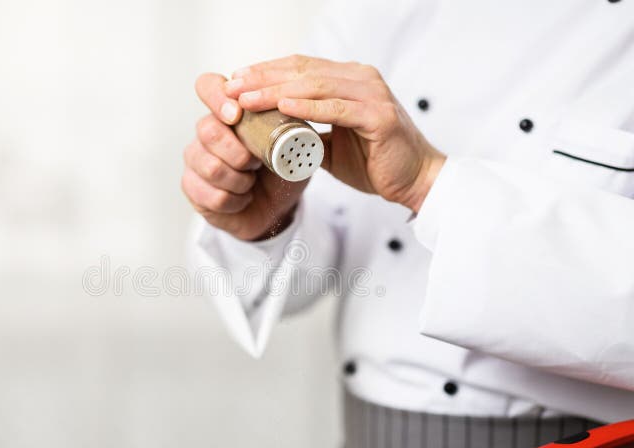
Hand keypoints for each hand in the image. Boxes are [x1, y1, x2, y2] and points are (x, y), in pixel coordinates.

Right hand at [181, 73, 308, 240]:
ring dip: (240, 180)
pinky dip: (236, 200)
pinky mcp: (192, 188)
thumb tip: (298, 105)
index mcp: (228, 111)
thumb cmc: (281, 167)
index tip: (237, 114)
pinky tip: (244, 198)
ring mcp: (195, 159)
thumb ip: (291, 120)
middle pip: (208, 131)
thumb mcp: (294, 140)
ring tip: (252, 182)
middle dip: (239, 152)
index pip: (207, 86)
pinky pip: (212, 196)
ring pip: (211, 167)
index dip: (218, 97)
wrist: (277, 205)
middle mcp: (206, 131)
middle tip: (257, 163)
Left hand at [225, 55, 445, 211]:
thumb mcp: (332, 143)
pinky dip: (308, 107)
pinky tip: (283, 107)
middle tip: (231, 88)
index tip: (234, 81)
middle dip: (262, 78)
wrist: (414, 181)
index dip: (265, 71)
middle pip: (302, 71)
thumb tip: (273, 133)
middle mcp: (361, 78)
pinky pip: (336, 109)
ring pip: (315, 85)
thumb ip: (307, 130)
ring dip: (276, 91)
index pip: (300, 67)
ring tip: (247, 99)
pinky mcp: (379, 117)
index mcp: (349, 79)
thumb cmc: (375, 162)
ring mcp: (372, 94)